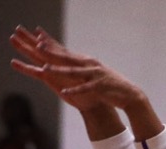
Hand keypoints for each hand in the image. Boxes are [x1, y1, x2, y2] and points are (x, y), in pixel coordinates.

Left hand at [7, 27, 146, 111]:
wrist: (128, 94)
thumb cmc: (108, 84)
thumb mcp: (92, 72)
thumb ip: (80, 66)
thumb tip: (68, 60)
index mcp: (85, 61)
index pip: (65, 51)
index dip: (51, 44)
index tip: (37, 37)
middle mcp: (89, 65)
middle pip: (66, 57)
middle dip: (52, 52)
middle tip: (38, 45)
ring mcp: (94, 75)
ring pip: (73, 72)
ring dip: (59, 70)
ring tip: (45, 69)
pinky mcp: (99, 87)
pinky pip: (84, 89)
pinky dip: (74, 90)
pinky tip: (64, 91)